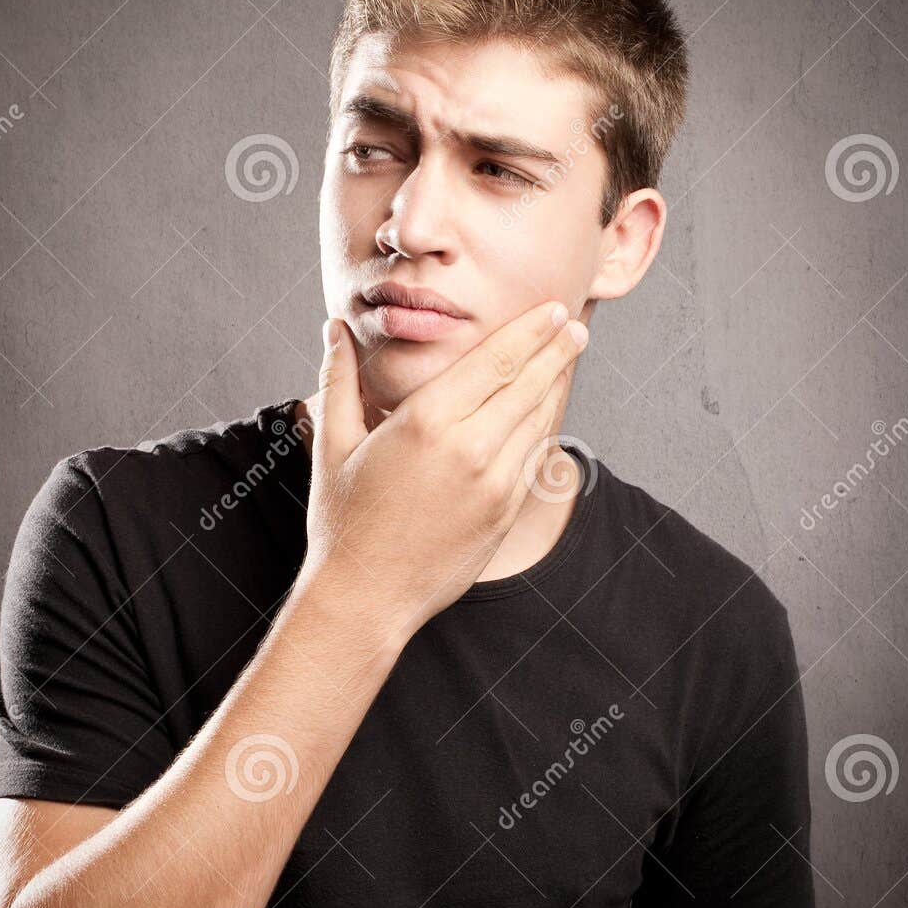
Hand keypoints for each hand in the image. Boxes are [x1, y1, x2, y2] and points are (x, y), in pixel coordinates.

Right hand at [299, 300, 587, 642]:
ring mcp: (494, 484)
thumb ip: (339, 380)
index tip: (551, 309)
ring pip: (540, 420)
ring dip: (558, 385)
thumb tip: (335, 329)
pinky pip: (536, 458)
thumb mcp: (332, 444)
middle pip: (528, 383)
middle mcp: (469, 448)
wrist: (366, 598)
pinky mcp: (505, 513)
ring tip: (569, 358)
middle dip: (556, 349)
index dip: (530, 331)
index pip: (496, 360)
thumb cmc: (342, 521)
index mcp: (427, 422)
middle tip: (574, 324)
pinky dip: (549, 428)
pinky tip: (550, 411)